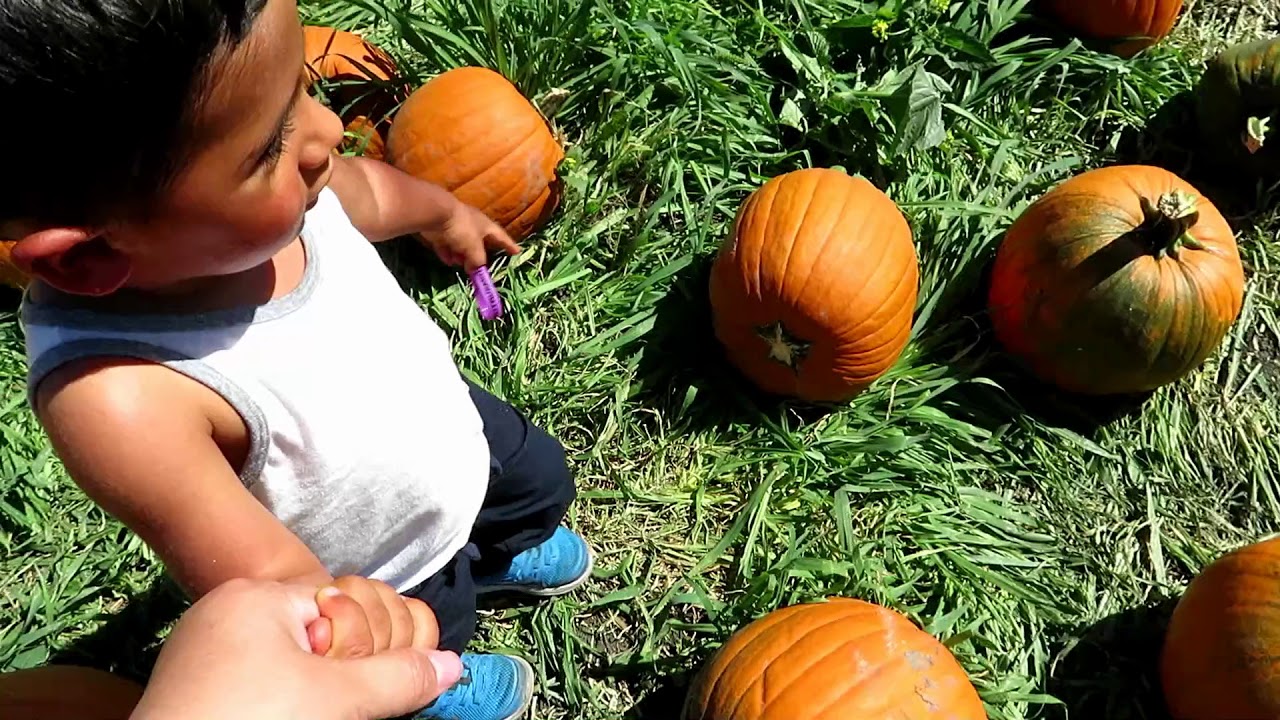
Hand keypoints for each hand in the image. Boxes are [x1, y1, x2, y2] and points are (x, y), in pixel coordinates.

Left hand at [130, 578, 461, 719]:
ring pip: (291, 663)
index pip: (343, 604)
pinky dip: (282, 703)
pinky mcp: (194, 691)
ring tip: (309, 716)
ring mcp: (204, 654)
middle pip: (319, 632)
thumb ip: (398, 678)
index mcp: (257, 596)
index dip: (365, 647)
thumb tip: (451, 665)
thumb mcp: (336, 701)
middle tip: (328, 707)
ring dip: (316, 693)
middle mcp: (226, 612)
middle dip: (340, 670)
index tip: (358, 687)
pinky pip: (259, 682)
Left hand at [421, 201, 520, 271]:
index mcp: (485, 225)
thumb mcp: (475, 248)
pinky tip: (448, 261)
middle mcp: (472, 225)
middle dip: (479, 255)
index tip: (517, 252)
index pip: (501, 236)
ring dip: (461, 256)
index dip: (509, 245)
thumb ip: (478, 261)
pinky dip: (448, 253)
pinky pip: (446, 245)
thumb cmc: (462, 229)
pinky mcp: (440, 231)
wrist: (436, 214)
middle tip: (479, 267)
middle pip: (479, 243)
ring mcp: (455, 227)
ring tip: (460, 264)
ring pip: (461, 245)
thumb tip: (476, 270)